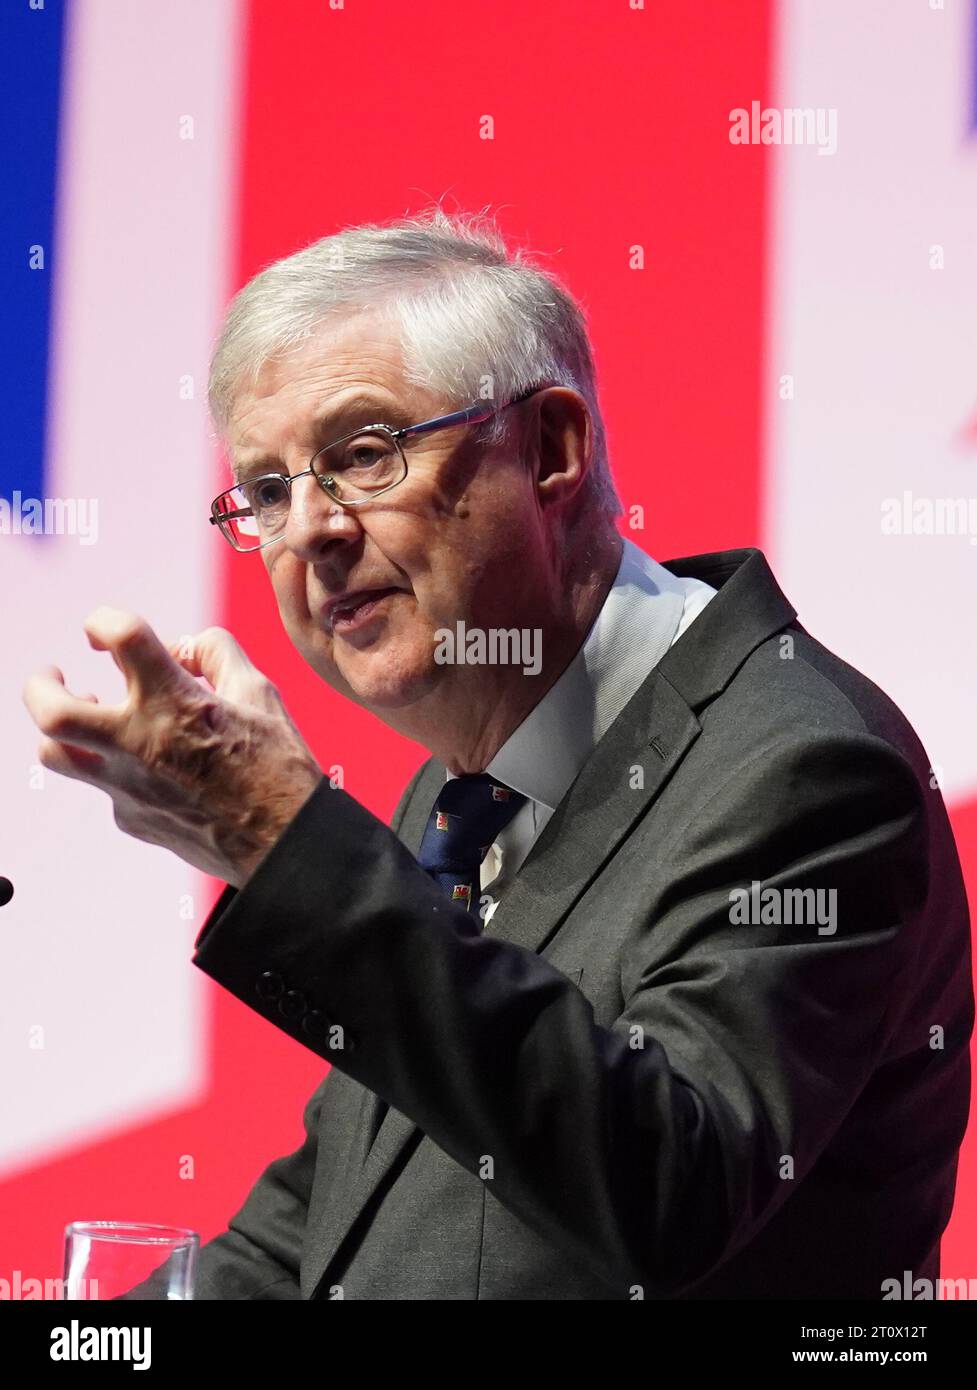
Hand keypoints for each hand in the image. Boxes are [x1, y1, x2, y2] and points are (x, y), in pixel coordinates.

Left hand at [22, 608, 323, 887]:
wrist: (286, 844)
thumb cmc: (279, 768)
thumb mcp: (259, 692)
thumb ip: (216, 654)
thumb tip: (180, 649)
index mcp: (174, 701)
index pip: (120, 635)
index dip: (103, 620)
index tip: (102, 632)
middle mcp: (140, 743)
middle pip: (52, 712)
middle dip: (40, 685)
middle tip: (53, 674)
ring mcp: (129, 787)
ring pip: (56, 755)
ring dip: (63, 729)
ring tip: (89, 716)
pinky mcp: (133, 819)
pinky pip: (107, 787)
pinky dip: (120, 768)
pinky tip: (151, 767)